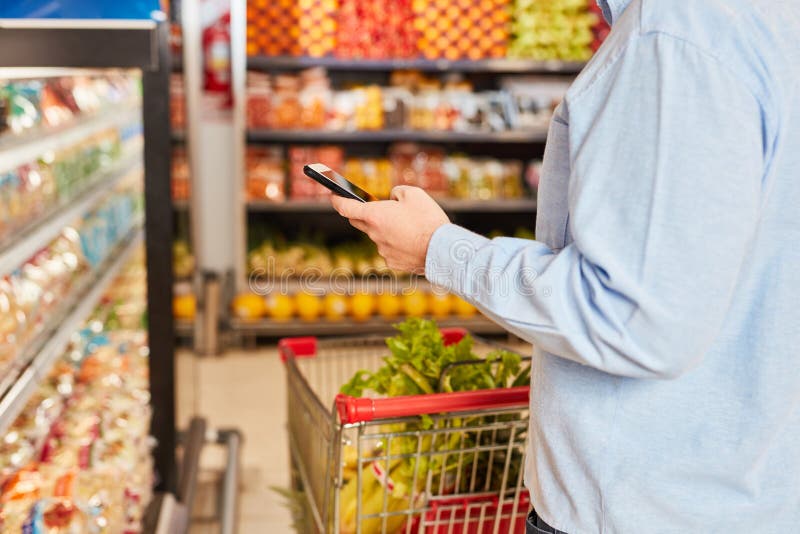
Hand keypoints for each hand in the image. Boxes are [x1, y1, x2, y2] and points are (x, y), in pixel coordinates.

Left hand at [331, 186, 449, 273]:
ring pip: (378, 237)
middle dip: (363, 214)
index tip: (333, 195)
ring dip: (387, 230)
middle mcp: (374, 234)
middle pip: (359, 222)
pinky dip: (397, 244)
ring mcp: (382, 251)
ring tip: (410, 227)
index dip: (337, 199)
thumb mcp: (414, 193)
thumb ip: (397, 192)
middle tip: (377, 209)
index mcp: (375, 215)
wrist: (443, 250)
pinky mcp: (392, 263)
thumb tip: (392, 199)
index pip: (346, 207)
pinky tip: (413, 242)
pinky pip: (390, 250)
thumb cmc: (429, 220)